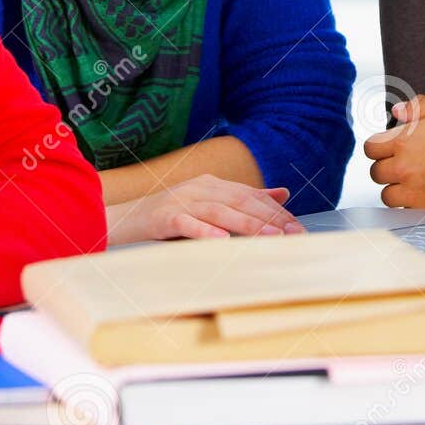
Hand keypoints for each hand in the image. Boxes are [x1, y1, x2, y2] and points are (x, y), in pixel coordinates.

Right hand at [107, 177, 305, 244]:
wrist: (127, 217)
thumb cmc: (172, 214)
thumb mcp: (210, 202)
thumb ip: (245, 198)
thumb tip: (282, 193)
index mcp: (213, 184)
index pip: (251, 195)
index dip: (275, 210)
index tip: (297, 227)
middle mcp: (201, 188)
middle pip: (240, 201)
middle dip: (269, 218)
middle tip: (292, 233)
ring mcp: (183, 201)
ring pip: (220, 212)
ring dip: (247, 224)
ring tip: (270, 237)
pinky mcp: (166, 217)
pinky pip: (188, 224)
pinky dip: (205, 232)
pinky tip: (222, 241)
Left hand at [363, 95, 424, 209]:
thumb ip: (416, 107)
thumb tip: (397, 111)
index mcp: (404, 141)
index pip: (370, 148)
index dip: (378, 146)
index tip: (387, 146)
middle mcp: (404, 168)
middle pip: (375, 172)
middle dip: (385, 166)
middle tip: (400, 161)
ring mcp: (414, 190)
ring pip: (386, 194)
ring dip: (394, 187)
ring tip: (409, 178)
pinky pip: (405, 209)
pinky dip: (409, 202)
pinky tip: (423, 190)